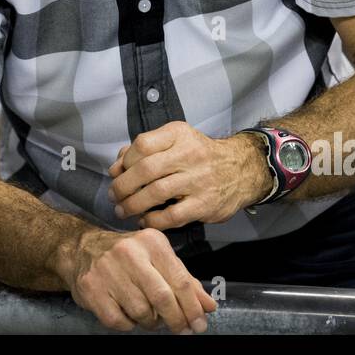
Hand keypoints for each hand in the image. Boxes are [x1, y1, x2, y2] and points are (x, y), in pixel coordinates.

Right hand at [56, 228, 217, 332]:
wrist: (81, 248)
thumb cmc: (127, 256)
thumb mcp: (158, 258)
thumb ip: (184, 280)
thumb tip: (208, 306)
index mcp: (152, 242)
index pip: (180, 280)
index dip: (193, 307)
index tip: (200, 324)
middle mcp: (130, 253)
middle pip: (162, 297)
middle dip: (176, 319)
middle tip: (182, 329)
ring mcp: (108, 271)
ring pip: (142, 312)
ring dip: (151, 322)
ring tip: (149, 316)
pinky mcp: (92, 289)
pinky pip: (120, 321)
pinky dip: (129, 324)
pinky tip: (128, 314)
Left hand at [107, 122, 270, 230]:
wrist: (241, 169)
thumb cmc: (198, 155)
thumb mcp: (175, 141)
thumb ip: (144, 151)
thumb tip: (115, 168)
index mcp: (178, 134)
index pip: (142, 144)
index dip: (124, 161)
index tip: (118, 173)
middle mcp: (189, 154)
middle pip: (145, 170)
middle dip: (122, 186)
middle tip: (114, 196)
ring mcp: (199, 180)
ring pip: (156, 193)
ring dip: (132, 205)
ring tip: (122, 210)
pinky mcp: (205, 204)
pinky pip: (172, 215)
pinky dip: (152, 220)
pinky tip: (144, 220)